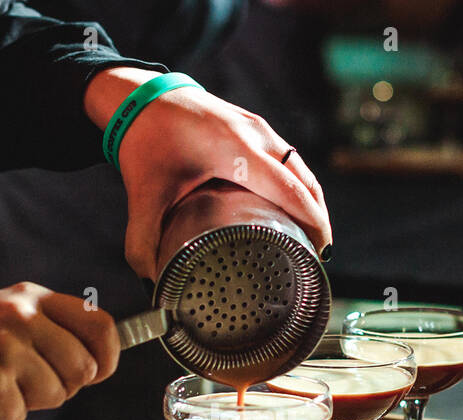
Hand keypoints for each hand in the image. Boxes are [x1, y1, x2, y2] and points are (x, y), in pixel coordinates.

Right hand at [0, 282, 118, 419]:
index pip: (99, 323)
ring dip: (26, 402)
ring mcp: (8, 346)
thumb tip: (99, 363)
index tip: (99, 372)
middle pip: (83, 369)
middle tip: (22, 383)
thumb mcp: (1, 319)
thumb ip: (47, 332)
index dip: (108, 356)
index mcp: (29, 297)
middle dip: (60, 387)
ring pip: (56, 396)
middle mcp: (23, 315)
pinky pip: (20, 414)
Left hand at [85, 67, 332, 279]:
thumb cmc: (146, 141)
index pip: (291, 190)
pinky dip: (298, 184)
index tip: (321, 253)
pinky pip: (288, 158)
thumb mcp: (144, 194)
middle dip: (318, 218)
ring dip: (311, 201)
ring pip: (300, 168)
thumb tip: (149, 279)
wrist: (141, 97)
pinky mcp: (255, 126)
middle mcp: (255, 135)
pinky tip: (294, 205)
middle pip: (305, 181)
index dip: (313, 223)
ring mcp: (258, 127)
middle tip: (320, 254)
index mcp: (235, 150)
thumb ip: (143, 239)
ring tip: (311, 234)